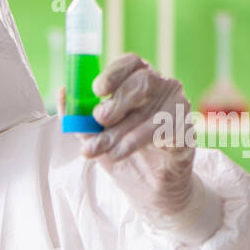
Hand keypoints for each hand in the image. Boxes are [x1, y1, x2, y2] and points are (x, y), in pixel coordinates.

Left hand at [58, 54, 199, 221]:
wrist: (147, 186)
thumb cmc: (120, 150)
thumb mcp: (92, 134)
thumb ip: (77, 116)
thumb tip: (63, 92)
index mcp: (136, 80)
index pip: (130, 62)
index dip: (114, 72)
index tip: (97, 89)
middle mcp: (161, 88)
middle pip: (143, 81)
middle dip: (117, 102)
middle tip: (99, 119)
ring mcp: (178, 107)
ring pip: (152, 110)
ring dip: (122, 131)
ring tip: (102, 149)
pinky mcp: (186, 131)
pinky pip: (166, 130)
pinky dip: (138, 141)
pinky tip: (120, 152)